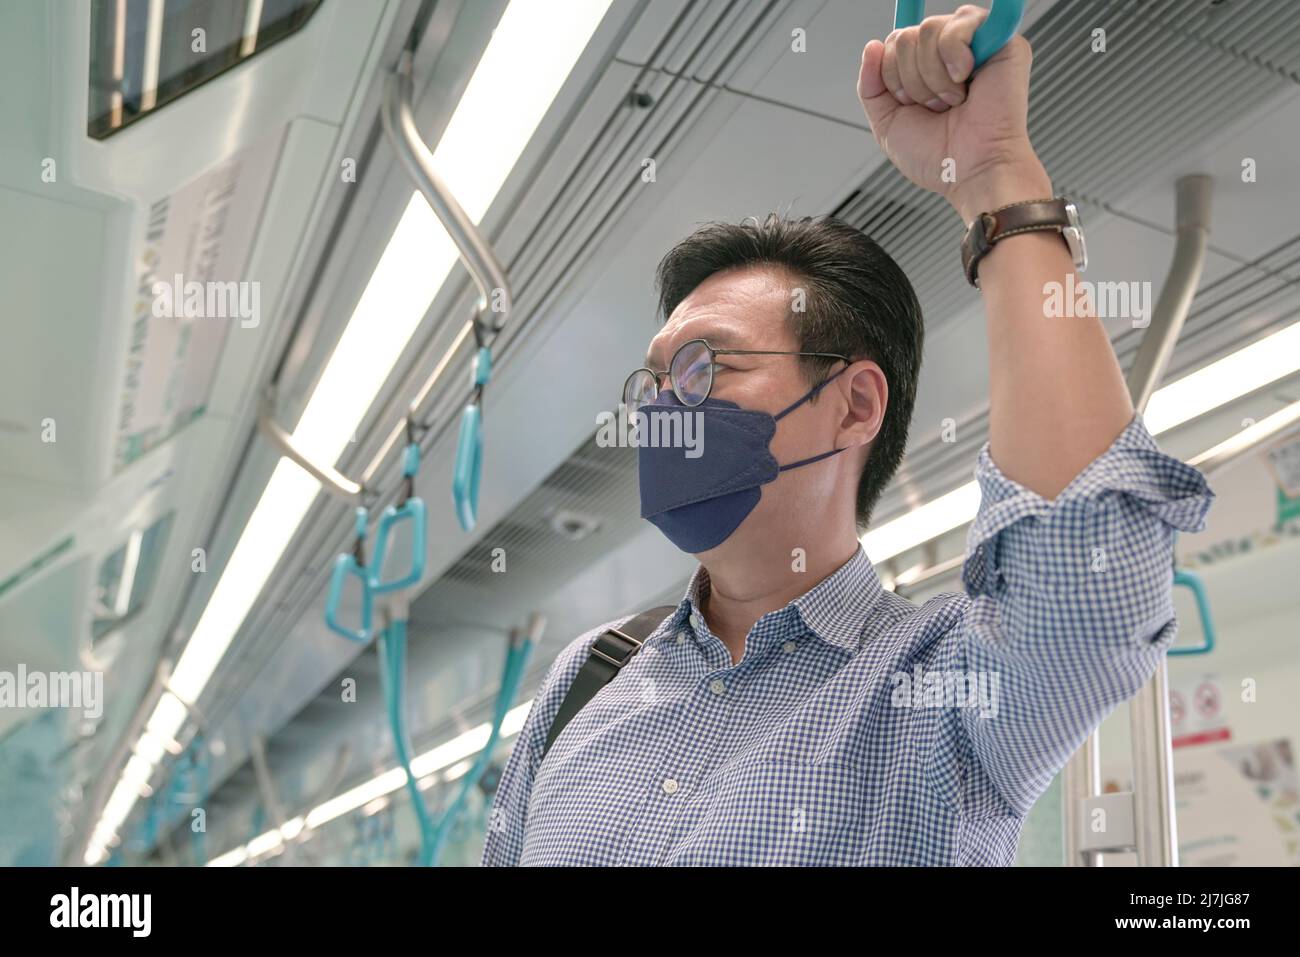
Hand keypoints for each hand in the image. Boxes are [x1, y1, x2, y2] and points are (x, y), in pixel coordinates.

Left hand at [856, 5, 1050, 221]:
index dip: (890, 75)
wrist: (971, 170)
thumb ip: (871, 85)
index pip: (892, 43)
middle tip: (935, 106)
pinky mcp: (1002, 39)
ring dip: (931, 76)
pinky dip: (952, 57)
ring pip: (927, 29)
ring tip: (952, 100)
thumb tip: (872, 45)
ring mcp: (977, 42)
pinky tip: (966, 80)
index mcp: (927, 68)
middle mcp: (950, 52)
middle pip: (905, 35)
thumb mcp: (887, 123)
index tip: (909, 104)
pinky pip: (959, 23)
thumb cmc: (938, 155)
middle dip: (910, 80)